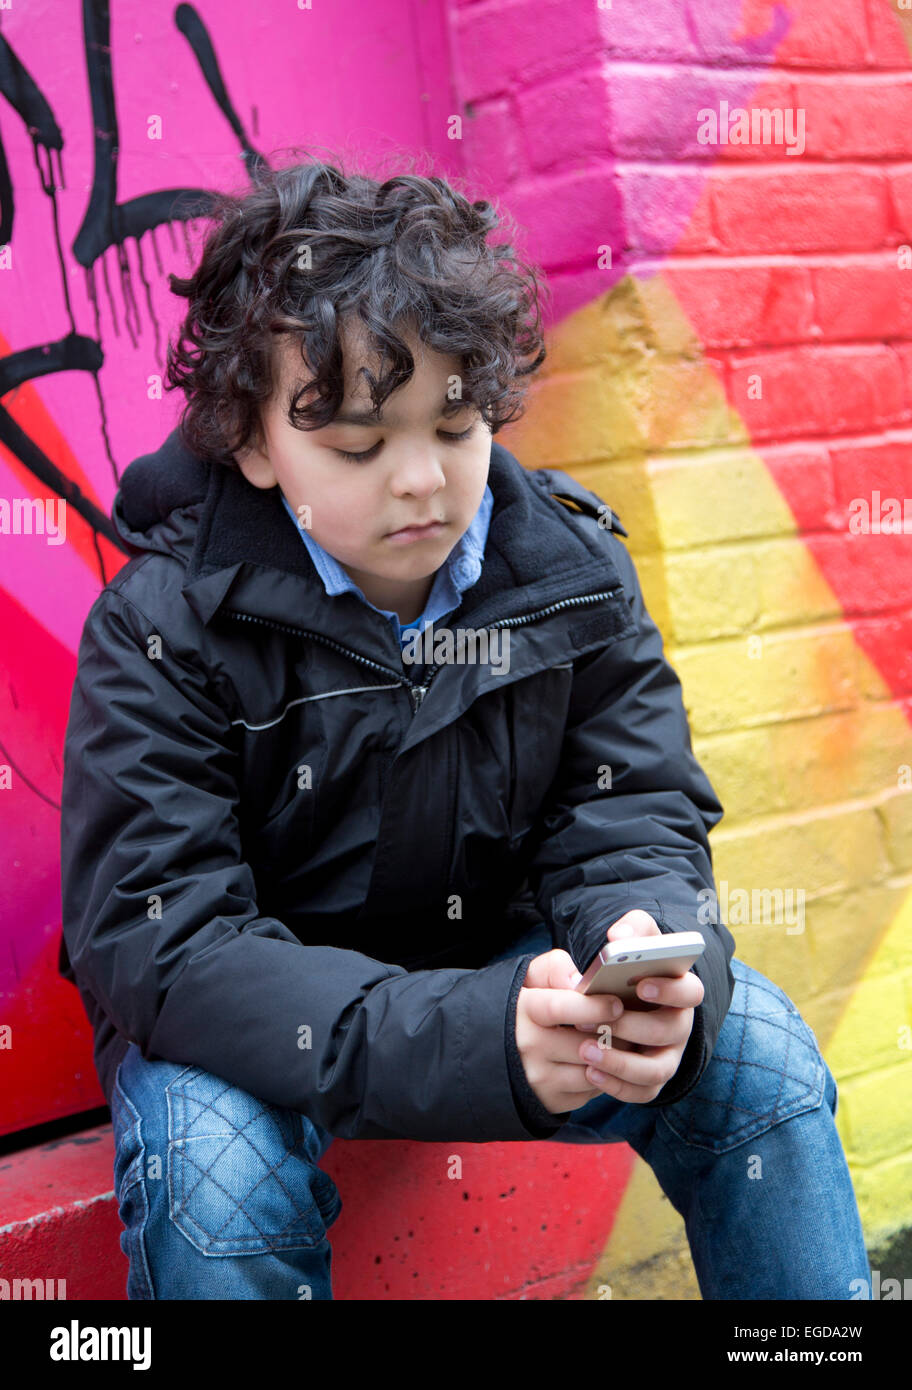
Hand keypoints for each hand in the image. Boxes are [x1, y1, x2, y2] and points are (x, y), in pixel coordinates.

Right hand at [515, 947, 625, 1114]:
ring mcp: (541, 1078)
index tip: (617, 1004)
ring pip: (594, 1071)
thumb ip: (555, 969)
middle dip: (614, 1035)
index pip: (562, 1008)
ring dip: (616, 1058)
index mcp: (525, 1011)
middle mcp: (530, 1047)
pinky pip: (592, 1090)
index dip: (593, 1007)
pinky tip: (607, 1059)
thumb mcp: (530, 978)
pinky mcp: (552, 1100)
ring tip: (625, 1041)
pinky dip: (605, 1075)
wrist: (498, 1052)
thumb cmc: (524, 1007)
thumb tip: (580, 981)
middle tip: (634, 1024)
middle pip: (586, 1044)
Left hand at [575, 909, 703, 1103]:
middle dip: (631, 1026)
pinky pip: (642, 1092)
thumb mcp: (633, 937)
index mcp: (680, 990)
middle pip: (668, 1031)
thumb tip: (619, 937)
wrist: (613, 996)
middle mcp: (679, 1025)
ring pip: (657, 1070)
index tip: (640, 985)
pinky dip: (617, 1087)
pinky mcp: (652, 1080)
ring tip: (587, 1051)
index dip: (669, 990)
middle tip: (594, 1020)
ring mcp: (668, 1055)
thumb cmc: (628, 964)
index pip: (691, 992)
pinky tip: (591, 1072)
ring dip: (622, 1063)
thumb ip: (631, 929)